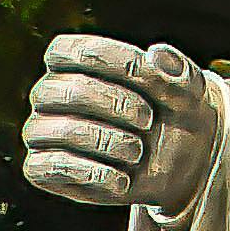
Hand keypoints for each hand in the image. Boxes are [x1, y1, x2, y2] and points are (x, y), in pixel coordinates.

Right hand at [24, 35, 214, 213]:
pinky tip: (121, 179)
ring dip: (109, 142)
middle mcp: (50, 93)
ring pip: (62, 131)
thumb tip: (158, 54)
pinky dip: (93, 174)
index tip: (149, 76)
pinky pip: (50, 166)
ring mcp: (42, 131)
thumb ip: (177, 70)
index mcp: (72, 62)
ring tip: (137, 151)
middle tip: (148, 120)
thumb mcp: (188, 90)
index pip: (69, 50)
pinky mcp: (41, 167)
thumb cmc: (172, 113)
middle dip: (118, 105)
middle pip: (70, 91)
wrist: (177, 162)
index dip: (112, 61)